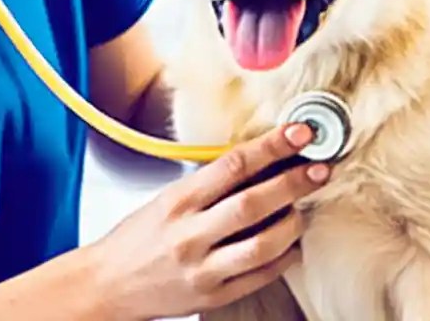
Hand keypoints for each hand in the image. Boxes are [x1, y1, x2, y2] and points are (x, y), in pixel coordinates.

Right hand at [83, 123, 329, 319]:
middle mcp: (189, 235)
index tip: (299, 133)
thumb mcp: (164, 200)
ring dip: (294, 223)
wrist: (108, 285)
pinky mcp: (214, 297)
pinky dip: (284, 257)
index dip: (271, 146)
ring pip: (264, 244)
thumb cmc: (137, 239)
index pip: (231, 165)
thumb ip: (207, 185)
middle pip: (253, 203)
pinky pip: (261, 275)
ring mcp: (203, 269)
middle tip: (320, 169)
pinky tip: (292, 243)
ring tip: (304, 209)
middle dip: (294, 182)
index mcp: (176, 202)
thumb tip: (259, 162)